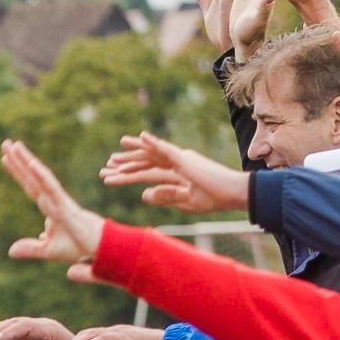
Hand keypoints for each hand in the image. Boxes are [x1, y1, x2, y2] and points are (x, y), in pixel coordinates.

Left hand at [0, 139, 102, 280]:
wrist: (100, 249)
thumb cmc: (79, 246)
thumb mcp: (48, 250)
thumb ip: (30, 248)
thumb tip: (11, 250)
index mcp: (48, 206)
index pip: (29, 186)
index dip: (17, 172)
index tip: (5, 158)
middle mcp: (52, 199)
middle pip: (31, 177)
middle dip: (18, 160)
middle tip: (5, 143)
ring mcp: (58, 200)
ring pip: (39, 177)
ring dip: (26, 161)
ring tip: (15, 146)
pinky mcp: (66, 205)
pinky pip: (51, 187)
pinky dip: (41, 176)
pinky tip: (31, 164)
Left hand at [101, 131, 250, 213]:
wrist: (234, 195)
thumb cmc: (214, 199)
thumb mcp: (185, 202)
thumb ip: (165, 196)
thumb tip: (143, 194)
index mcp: (176, 172)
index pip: (147, 173)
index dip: (128, 174)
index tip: (110, 177)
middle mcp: (176, 162)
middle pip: (145, 162)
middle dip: (125, 165)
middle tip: (105, 167)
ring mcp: (181, 159)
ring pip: (151, 156)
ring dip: (131, 157)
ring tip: (112, 159)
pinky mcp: (186, 159)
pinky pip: (166, 149)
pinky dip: (153, 143)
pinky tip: (140, 138)